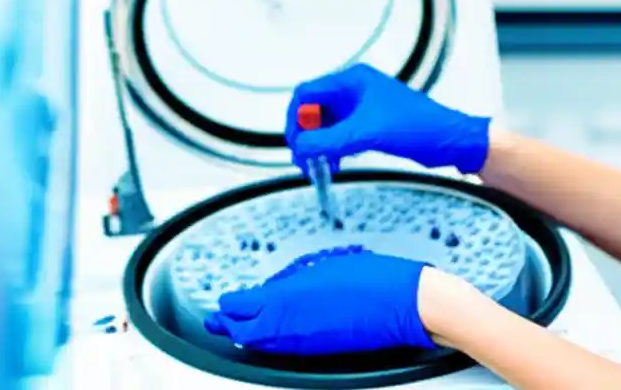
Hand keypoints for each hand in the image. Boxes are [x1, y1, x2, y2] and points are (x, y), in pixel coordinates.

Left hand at [203, 247, 436, 354]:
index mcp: (285, 300)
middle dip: (228, 324)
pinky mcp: (318, 351)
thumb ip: (291, 284)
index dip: (228, 305)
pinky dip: (268, 340)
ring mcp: (302, 342)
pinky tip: (269, 335)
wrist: (403, 304)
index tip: (223, 302)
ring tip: (235, 329)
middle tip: (217, 320)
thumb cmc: (371, 279)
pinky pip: (282, 348)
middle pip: (244, 331)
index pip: (240, 307)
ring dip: (246, 334)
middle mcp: (288, 326)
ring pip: (261, 343)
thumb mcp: (322, 269)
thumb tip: (272, 293)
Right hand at [284, 63, 490, 173]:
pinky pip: (341, 134)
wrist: (450, 140)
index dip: (297, 119)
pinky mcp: (371, 124)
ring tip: (319, 167)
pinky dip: (334, 148)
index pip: (307, 94)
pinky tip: (336, 164)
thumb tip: (300, 147)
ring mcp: (363, 107)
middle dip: (306, 135)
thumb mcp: (366, 134)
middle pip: (314, 109)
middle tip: (305, 161)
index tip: (296, 144)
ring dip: (319, 144)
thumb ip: (329, 140)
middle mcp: (355, 90)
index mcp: (352, 81)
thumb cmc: (419, 127)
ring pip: (327, 124)